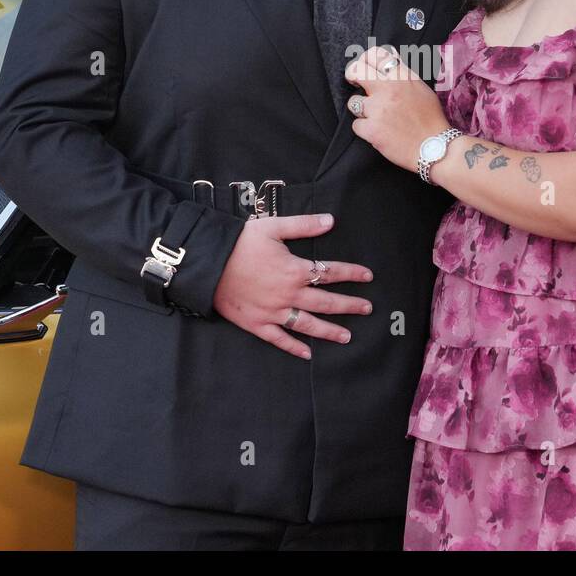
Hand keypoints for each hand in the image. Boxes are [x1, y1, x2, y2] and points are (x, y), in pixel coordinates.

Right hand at [212, 213, 373, 359]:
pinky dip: (294, 347)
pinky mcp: (256, 324)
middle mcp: (289, 294)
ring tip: (347, 336)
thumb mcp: (273, 227)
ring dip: (330, 331)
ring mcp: (273, 312)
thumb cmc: (240, 242)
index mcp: (294, 270)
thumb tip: (330, 220)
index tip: (368, 276)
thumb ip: (303, 225)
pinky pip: (279, 339)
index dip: (351, 273)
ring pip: (308, 325)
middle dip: (349, 305)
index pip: (330, 272)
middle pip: (326, 301)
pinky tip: (308, 354)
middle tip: (367, 308)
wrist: (207, 262)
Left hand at [345, 45, 449, 172]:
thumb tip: (389, 60)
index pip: (375, 54)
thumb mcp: (421, 89)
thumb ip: (403, 75)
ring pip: (353, 101)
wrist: (434, 148)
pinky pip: (356, 125)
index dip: (365, 59)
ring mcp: (378, 109)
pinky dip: (365, 129)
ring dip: (362, 109)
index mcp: (402, 77)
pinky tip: (379, 131)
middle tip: (355, 82)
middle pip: (356, 70)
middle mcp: (388, 89)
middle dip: (352, 75)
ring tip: (376, 116)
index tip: (363, 66)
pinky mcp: (371, 129)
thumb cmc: (430, 120)